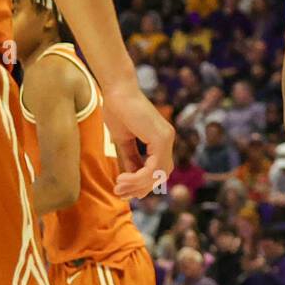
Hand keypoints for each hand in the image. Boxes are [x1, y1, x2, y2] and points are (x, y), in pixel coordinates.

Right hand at [101, 83, 174, 198]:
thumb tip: (131, 178)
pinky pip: (154, 166)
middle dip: (141, 187)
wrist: (117, 91)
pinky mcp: (161, 138)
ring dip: (138, 184)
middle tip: (120, 193)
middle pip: (161, 174)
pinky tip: (122, 178)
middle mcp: (168, 139)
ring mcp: (167, 138)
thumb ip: (131, 158)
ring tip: (118, 186)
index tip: (124, 190)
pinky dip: (139, 176)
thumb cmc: (118, 111)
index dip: (143, 183)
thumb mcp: (124, 141)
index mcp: (161, 140)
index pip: (159, 169)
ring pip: (158, 173)